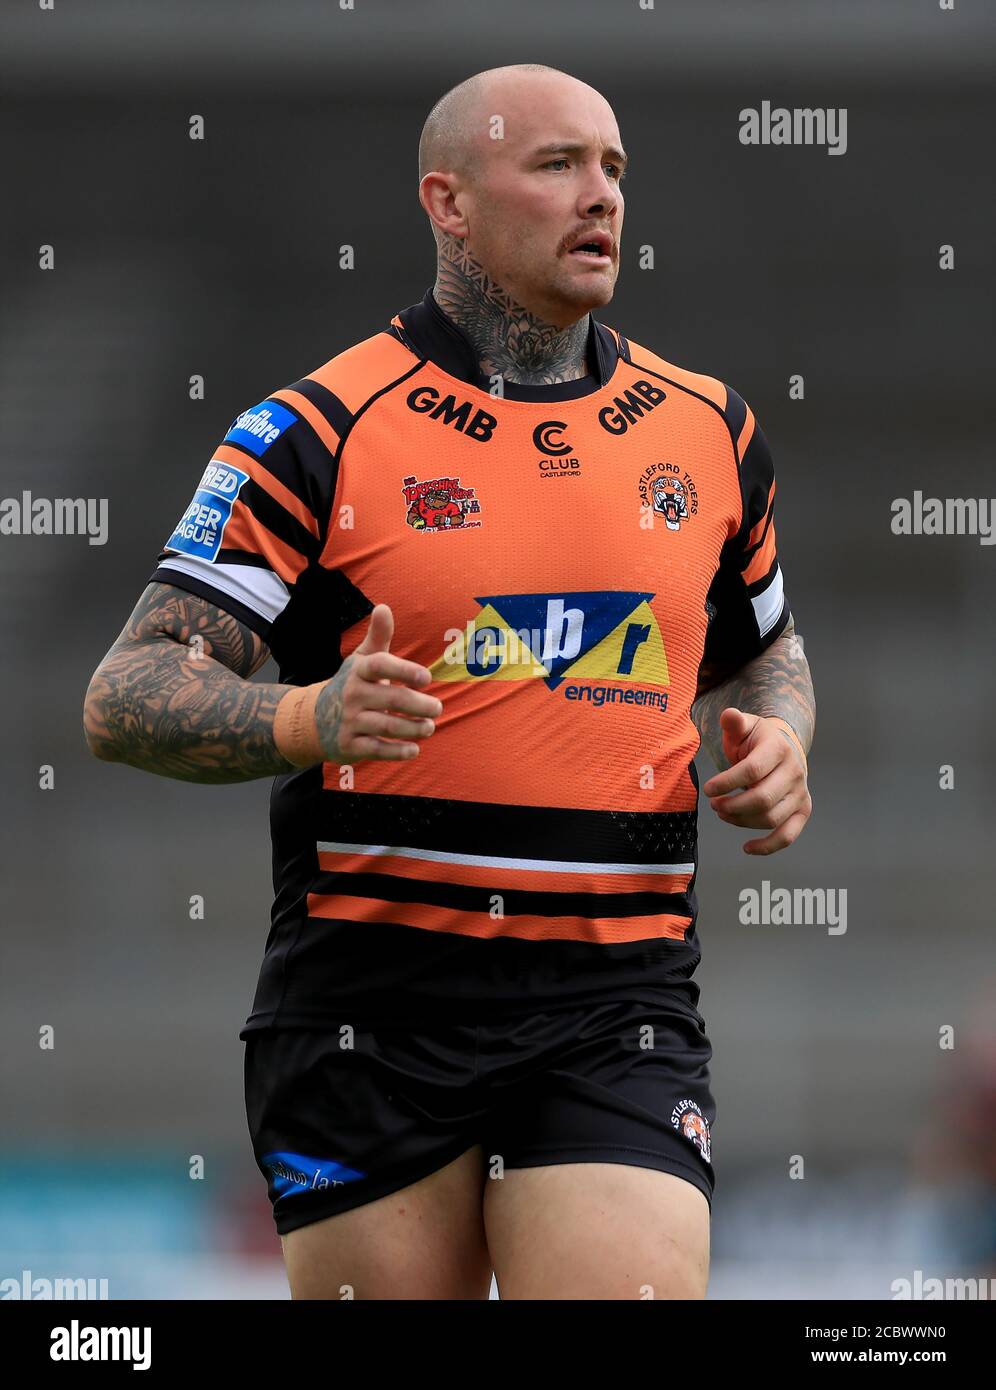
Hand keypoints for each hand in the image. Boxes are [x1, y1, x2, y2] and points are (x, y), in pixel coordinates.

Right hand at [314, 604, 441, 762]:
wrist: (314, 719)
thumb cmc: (352, 684)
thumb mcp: (362, 659)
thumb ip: (378, 636)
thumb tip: (383, 607)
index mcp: (359, 670)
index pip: (381, 666)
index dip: (404, 671)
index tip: (427, 678)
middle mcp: (352, 695)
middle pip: (392, 700)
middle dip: (419, 706)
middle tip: (438, 708)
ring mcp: (349, 721)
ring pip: (387, 726)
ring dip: (413, 729)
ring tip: (430, 727)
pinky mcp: (349, 745)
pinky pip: (376, 750)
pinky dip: (397, 752)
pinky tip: (414, 749)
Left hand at [700, 707, 811, 854]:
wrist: (783, 748)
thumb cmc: (757, 740)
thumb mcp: (745, 727)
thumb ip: (734, 722)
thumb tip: (728, 715)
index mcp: (778, 749)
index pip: (752, 770)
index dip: (727, 782)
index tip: (709, 789)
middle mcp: (795, 772)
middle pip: (763, 799)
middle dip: (732, 806)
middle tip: (714, 804)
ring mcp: (801, 793)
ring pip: (771, 818)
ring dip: (741, 821)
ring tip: (723, 813)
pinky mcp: (802, 810)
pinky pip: (789, 835)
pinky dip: (769, 846)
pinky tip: (747, 847)